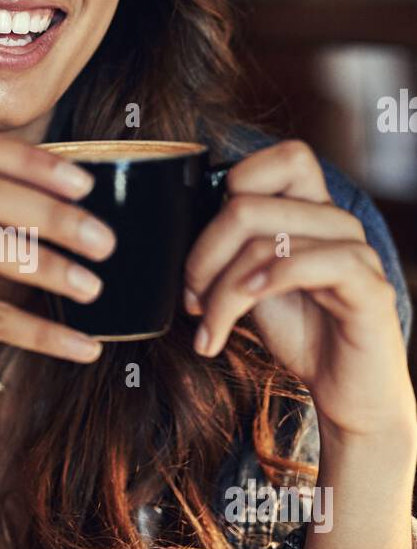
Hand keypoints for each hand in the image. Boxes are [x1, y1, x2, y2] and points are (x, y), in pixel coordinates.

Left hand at [183, 139, 416, 438]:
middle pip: (247, 205)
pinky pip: (317, 263)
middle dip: (202, 257)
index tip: (204, 249)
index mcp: (313, 211)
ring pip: (267, 240)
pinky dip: (269, 281)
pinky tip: (249, 304)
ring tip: (209, 326)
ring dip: (222, 290)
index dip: (232, 187)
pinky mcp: (369, 288)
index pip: (283, 157)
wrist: (347, 391)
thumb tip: (178, 229)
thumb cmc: (302, 333)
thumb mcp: (253, 283)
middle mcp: (337, 223)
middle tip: (192, 301)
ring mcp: (357, 252)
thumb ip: (233, 249)